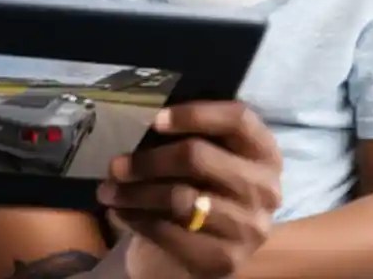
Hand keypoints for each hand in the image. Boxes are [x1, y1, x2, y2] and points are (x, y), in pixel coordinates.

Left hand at [98, 102, 282, 277]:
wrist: (203, 250)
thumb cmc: (200, 190)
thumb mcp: (205, 159)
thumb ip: (187, 137)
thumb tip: (140, 119)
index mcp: (264, 152)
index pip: (237, 119)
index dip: (194, 114)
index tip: (154, 119)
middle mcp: (265, 188)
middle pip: (198, 157)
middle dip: (149, 160)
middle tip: (115, 164)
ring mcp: (249, 227)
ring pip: (179, 197)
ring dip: (134, 193)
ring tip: (107, 190)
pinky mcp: (225, 258)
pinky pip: (170, 232)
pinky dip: (137, 219)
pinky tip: (120, 212)